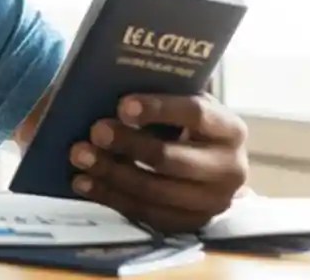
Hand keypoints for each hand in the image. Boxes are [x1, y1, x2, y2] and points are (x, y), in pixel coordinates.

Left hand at [68, 93, 247, 232]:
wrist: (207, 163)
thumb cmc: (184, 124)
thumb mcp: (182, 103)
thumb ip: (158, 94)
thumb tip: (105, 85)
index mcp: (229, 129)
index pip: (195, 114)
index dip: (158, 109)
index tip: (122, 106)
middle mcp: (230, 170)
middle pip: (171, 159)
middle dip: (129, 144)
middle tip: (95, 131)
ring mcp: (211, 202)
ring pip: (154, 191)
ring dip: (111, 173)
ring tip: (79, 156)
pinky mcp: (188, 224)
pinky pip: (144, 213)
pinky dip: (110, 196)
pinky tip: (83, 182)